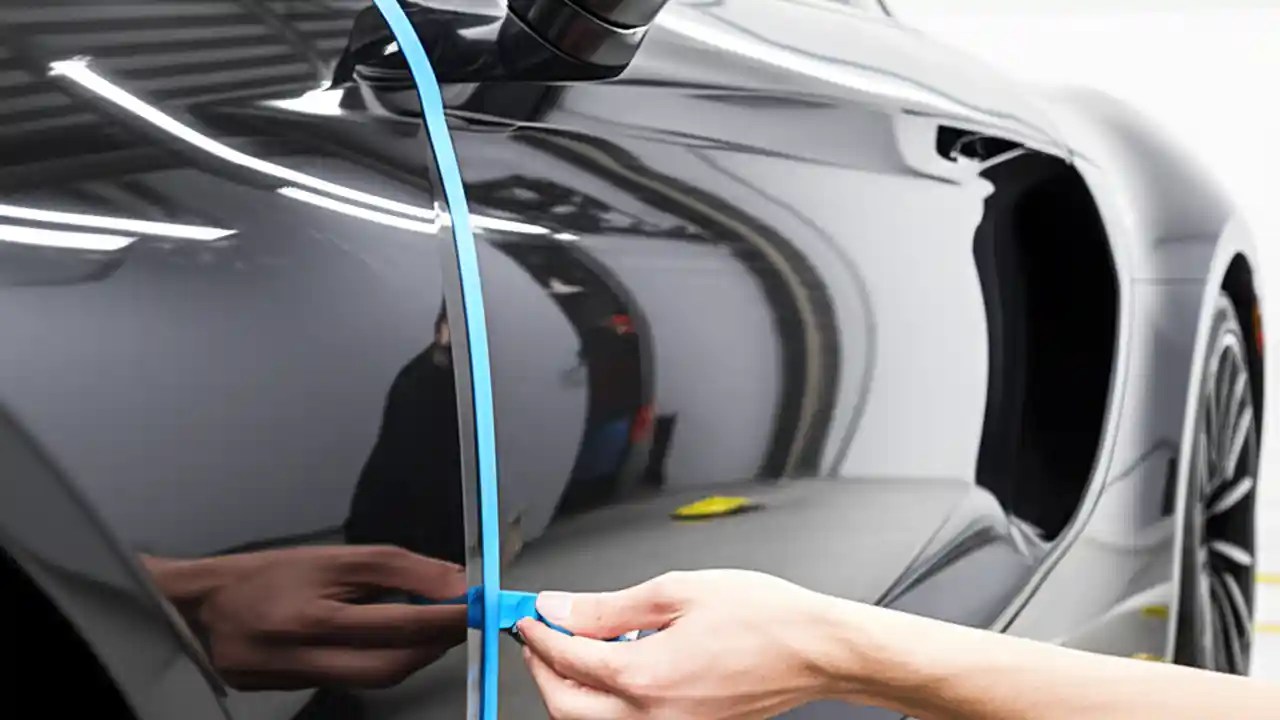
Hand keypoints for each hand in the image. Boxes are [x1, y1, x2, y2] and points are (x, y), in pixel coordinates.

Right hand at [145, 545, 466, 689]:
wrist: (197, 610)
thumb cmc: (265, 574)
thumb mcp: (332, 557)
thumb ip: (396, 568)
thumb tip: (453, 582)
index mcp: (312, 618)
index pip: (396, 623)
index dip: (445, 618)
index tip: (477, 604)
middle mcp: (305, 657)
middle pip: (390, 666)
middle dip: (435, 646)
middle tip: (463, 621)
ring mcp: (298, 682)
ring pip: (374, 679)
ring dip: (413, 656)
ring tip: (437, 629)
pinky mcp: (294, 693)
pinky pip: (351, 682)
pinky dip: (381, 663)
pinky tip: (395, 643)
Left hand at [516, 570, 853, 719]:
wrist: (816, 650)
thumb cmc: (762, 617)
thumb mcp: (676, 591)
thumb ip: (607, 607)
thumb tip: (560, 609)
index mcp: (645, 678)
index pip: (566, 659)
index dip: (539, 634)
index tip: (529, 616)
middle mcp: (653, 717)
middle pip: (566, 706)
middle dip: (543, 670)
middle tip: (539, 637)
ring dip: (573, 688)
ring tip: (577, 647)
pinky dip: (608, 700)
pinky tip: (619, 666)